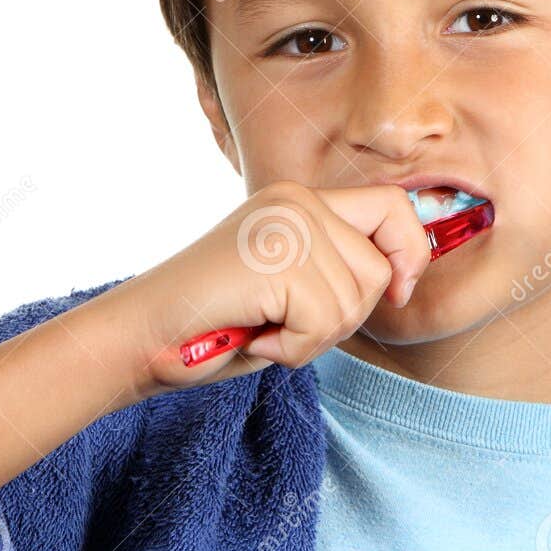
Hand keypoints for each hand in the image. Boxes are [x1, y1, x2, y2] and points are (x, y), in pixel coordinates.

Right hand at [112, 181, 430, 395]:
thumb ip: (336, 269)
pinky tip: (253, 337)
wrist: (141, 337)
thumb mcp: (288, 285)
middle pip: (379, 269)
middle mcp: (296, 201)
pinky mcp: (275, 259)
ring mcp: (285, 225)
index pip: (392, 206)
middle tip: (287, 326)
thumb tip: (402, 278)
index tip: (398, 292)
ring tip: (263, 329)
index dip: (410, 252)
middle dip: (345, 318)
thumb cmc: (213, 324)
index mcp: (300, 200)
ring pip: (355, 302)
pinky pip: (323, 324)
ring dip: (312, 338)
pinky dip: (292, 349)